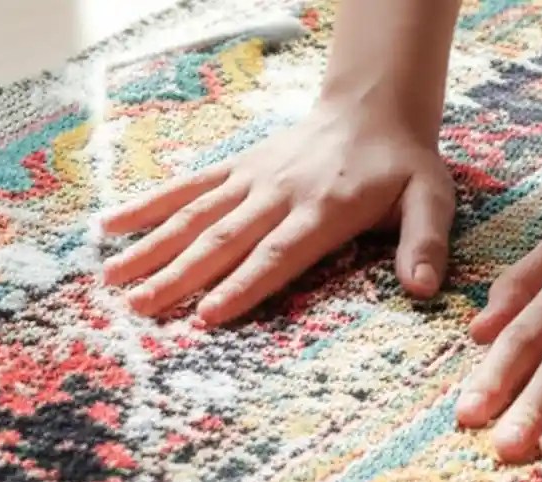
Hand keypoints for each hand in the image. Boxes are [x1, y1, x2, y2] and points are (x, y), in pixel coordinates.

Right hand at [99, 100, 455, 323]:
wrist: (372, 108)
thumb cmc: (401, 167)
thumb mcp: (430, 200)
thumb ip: (424, 243)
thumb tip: (424, 288)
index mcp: (323, 211)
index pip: (276, 254)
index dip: (241, 285)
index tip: (207, 314)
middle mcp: (278, 195)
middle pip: (222, 240)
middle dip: (180, 276)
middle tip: (141, 307)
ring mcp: (249, 180)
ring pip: (194, 215)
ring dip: (153, 247)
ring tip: (114, 278)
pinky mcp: (234, 169)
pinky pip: (186, 188)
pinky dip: (147, 206)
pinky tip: (110, 227)